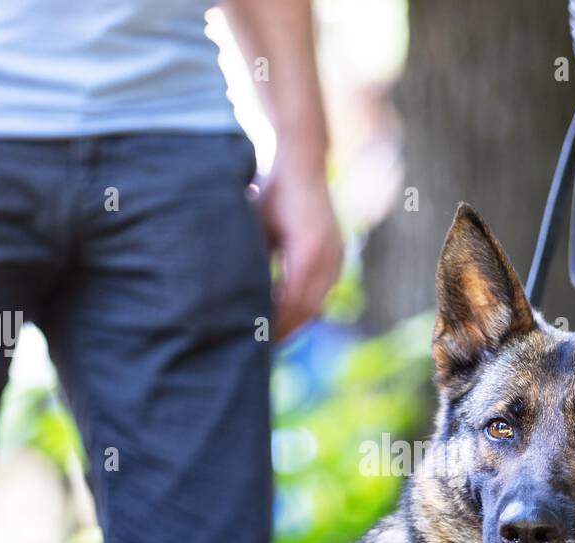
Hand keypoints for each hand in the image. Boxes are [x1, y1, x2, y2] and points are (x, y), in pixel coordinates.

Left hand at [255, 157, 342, 342]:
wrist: (302, 162)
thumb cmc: (271, 191)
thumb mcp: (255, 226)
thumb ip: (252, 261)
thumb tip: (236, 297)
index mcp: (306, 251)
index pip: (291, 303)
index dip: (274, 324)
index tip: (256, 339)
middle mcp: (328, 257)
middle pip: (307, 308)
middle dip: (285, 330)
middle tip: (262, 349)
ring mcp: (337, 255)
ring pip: (318, 302)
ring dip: (297, 320)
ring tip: (275, 336)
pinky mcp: (338, 253)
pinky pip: (323, 289)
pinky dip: (306, 305)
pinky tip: (289, 313)